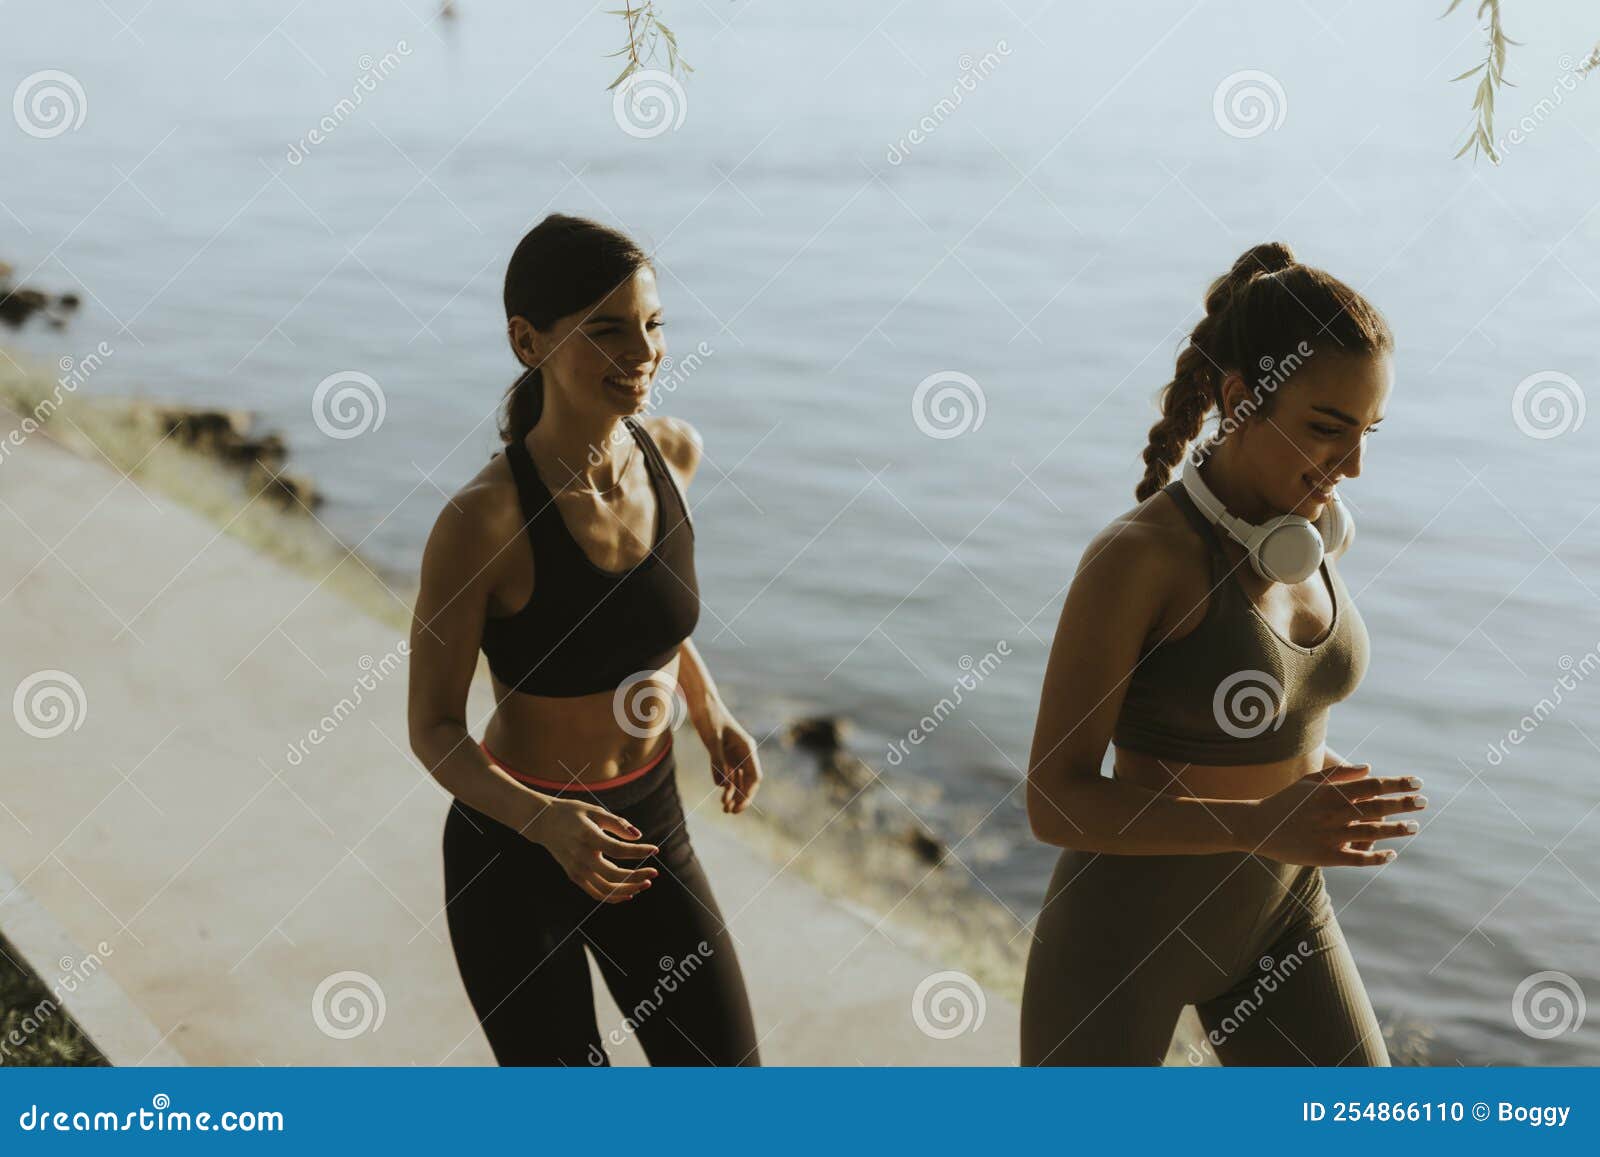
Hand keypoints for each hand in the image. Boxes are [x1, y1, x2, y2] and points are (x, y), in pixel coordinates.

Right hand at [526, 797, 659, 902]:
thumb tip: (638, 836)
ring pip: (606, 889)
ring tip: (645, 883)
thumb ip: (617, 823)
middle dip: (637, 876)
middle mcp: (581, 857)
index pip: (618, 849)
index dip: (639, 852)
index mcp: (588, 837)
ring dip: (628, 889)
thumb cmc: (572, 813)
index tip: (655, 850)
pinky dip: (613, 897)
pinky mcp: (574, 876)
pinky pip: (595, 893)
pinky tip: (629, 893)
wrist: (543, 823)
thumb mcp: (595, 811)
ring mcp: (576, 869)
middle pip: (614, 874)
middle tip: (654, 873)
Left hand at [706, 715, 760, 813]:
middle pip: (747, 780)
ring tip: (724, 808)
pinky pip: (726, 771)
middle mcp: (743, 752)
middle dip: (740, 797)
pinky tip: (720, 789)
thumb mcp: (712, 740)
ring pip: (737, 778)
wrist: (701, 701)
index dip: (748, 794)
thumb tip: (724, 786)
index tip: (738, 807)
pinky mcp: (722, 751)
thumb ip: (718, 762)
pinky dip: (723, 781)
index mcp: (747, 748)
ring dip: (732, 792)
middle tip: (730, 812)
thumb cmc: (709, 717)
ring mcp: (733, 752)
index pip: (754, 777)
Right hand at [1240, 763, 1426, 866]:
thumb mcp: (1309, 781)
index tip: (1416, 782)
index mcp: (1330, 792)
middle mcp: (1332, 813)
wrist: (1257, 827)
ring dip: (1396, 829)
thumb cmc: (1286, 802)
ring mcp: (1330, 835)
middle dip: (1403, 804)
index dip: (1397, 784)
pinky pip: (1358, 858)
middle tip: (1424, 802)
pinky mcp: (1326, 856)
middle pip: (1376, 807)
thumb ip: (1339, 774)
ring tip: (1414, 826)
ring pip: (1372, 832)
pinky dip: (1377, 857)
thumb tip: (1370, 768)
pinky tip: (1392, 854)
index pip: (1372, 785)